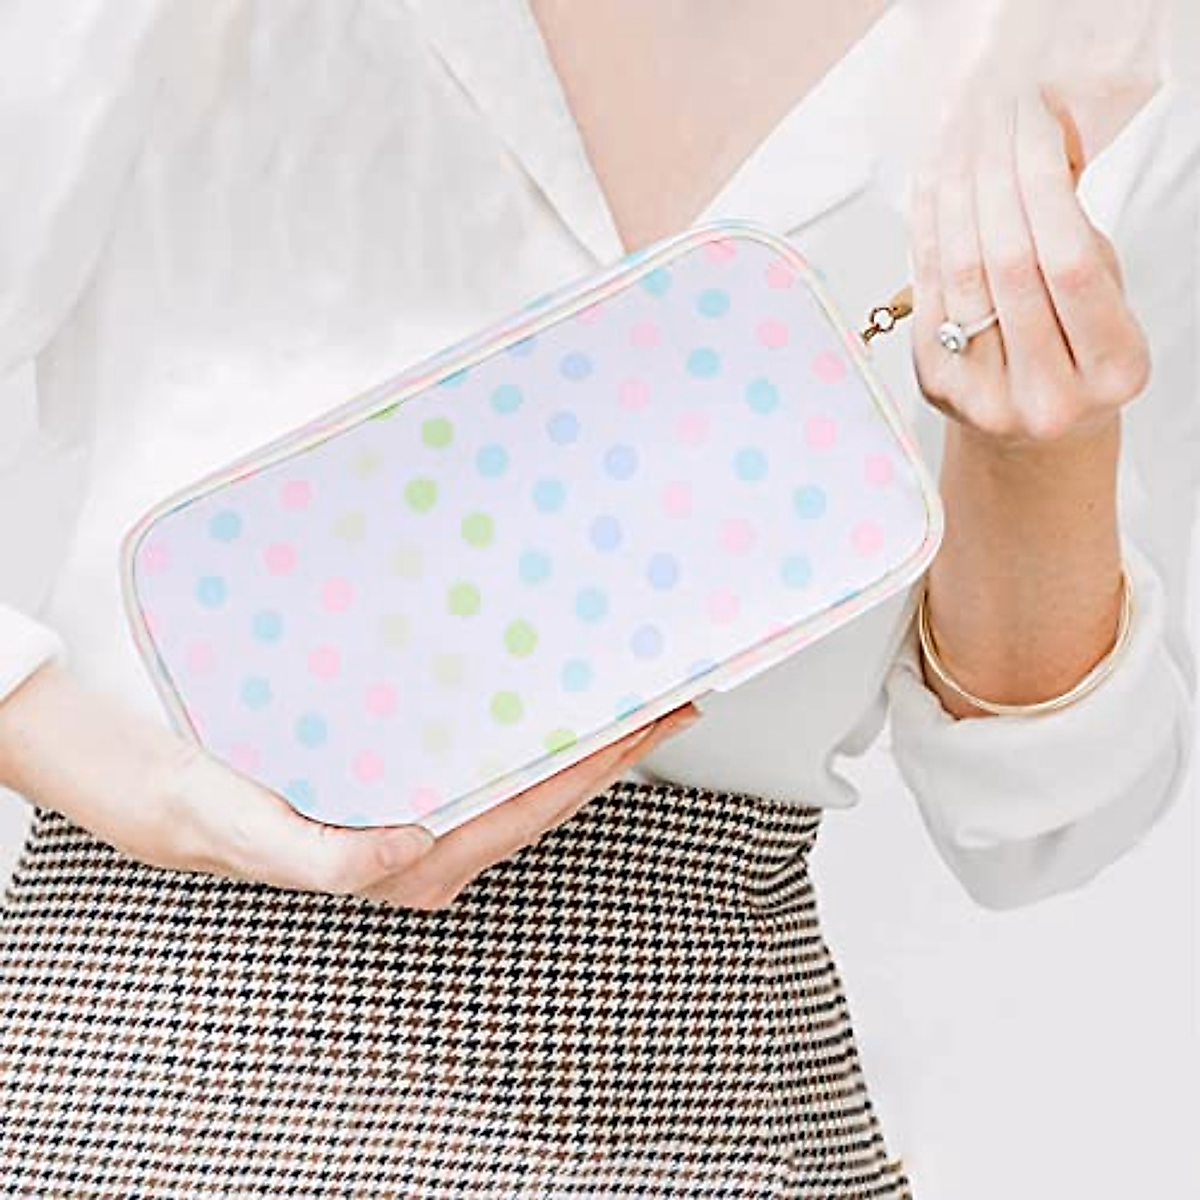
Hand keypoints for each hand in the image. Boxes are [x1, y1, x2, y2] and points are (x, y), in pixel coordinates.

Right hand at [0, 661, 698, 907]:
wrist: (187, 799)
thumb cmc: (226, 818)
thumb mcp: (266, 837)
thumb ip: (331, 859)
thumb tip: (408, 850)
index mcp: (419, 862)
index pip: (530, 809)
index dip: (596, 768)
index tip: (649, 723)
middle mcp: (438, 844)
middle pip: (547, 793)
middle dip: (613, 750)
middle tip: (670, 696)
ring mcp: (432, 818)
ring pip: (528, 777)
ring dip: (584, 739)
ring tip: (633, 696)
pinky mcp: (416, 789)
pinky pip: (494, 760)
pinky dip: (536, 731)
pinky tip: (555, 704)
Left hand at [909, 85, 1150, 451]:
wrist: (1034, 434)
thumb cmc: (1075, 355)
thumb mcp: (1104, 301)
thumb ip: (1078, 237)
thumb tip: (1043, 140)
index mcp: (1112, 371)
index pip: (1071, 264)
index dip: (1044, 182)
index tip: (1033, 120)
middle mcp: (1048, 395)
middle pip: (1009, 263)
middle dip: (998, 174)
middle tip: (992, 114)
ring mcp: (985, 398)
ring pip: (961, 273)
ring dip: (958, 190)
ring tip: (961, 134)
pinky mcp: (936, 388)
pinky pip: (927, 290)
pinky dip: (928, 227)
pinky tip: (935, 182)